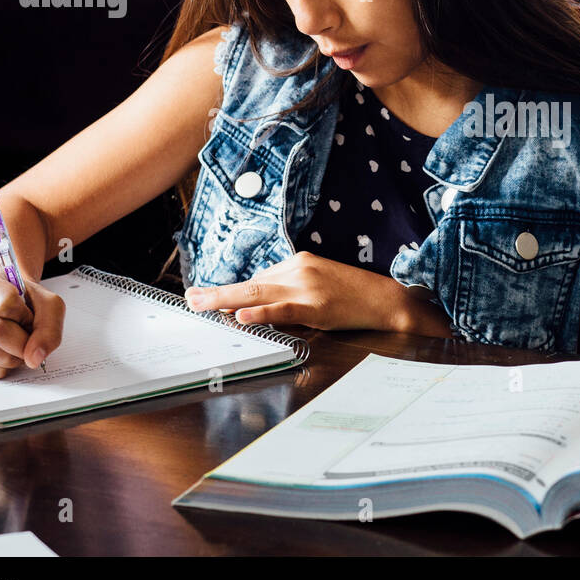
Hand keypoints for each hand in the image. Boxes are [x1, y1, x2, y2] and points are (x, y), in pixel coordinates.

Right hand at [0, 267, 64, 377]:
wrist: (7, 302)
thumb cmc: (25, 300)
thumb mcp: (47, 302)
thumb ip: (49, 327)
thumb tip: (35, 358)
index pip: (5, 304)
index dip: (25, 316)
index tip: (29, 316)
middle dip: (24, 342)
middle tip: (30, 337)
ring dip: (17, 356)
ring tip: (18, 341)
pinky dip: (6, 367)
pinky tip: (5, 351)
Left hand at [184, 250, 447, 335]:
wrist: (388, 299)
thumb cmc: (356, 295)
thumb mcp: (321, 283)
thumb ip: (293, 288)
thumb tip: (260, 303)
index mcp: (299, 262)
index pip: (259, 278)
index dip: (231, 292)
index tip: (206, 295)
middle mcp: (299, 269)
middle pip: (251, 283)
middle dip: (218, 292)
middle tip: (191, 298)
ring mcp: (307, 287)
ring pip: (259, 294)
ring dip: (226, 301)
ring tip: (201, 305)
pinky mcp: (316, 306)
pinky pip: (282, 310)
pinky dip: (261, 314)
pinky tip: (242, 317)